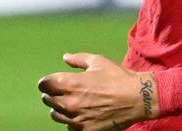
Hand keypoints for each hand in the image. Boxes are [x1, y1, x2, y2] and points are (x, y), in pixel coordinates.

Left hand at [38, 53, 155, 129]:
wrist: (137, 98)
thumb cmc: (118, 77)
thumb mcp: (98, 61)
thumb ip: (78, 59)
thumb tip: (65, 57)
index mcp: (70, 83)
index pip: (44, 85)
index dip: (46, 82)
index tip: (51, 82)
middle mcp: (69, 102)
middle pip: (48, 100)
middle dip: (52, 94)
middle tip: (63, 91)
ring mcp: (77, 119)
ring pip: (56, 115)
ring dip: (60, 108)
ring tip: (72, 103)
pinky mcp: (85, 130)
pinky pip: (69, 127)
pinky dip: (72, 120)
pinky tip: (81, 114)